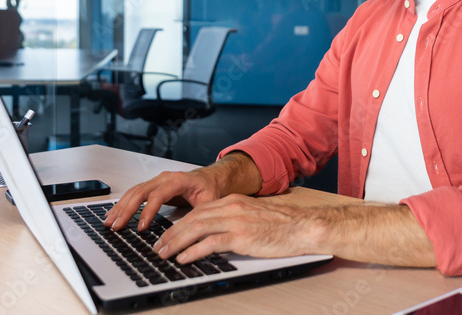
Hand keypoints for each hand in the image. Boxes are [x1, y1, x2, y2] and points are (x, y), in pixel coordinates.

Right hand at [104, 168, 222, 231]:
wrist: (211, 178)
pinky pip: (135, 193)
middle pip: (141, 191)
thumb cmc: (210, 189)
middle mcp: (165, 178)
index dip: (148, 210)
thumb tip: (189, 235)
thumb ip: (198, 216)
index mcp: (179, 180)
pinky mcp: (153, 187)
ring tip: (110, 222)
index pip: (158, 194)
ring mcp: (157, 181)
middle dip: (127, 210)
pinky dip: (124, 204)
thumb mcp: (209, 203)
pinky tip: (115, 213)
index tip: (141, 227)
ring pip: (134, 192)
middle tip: (117, 226)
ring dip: (121, 207)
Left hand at [153, 194, 317, 263]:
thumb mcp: (253, 216)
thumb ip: (234, 220)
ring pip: (197, 228)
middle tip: (158, 246)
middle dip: (171, 233)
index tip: (166, 235)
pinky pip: (212, 242)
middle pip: (193, 218)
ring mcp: (236, 221)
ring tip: (164, 254)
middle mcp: (232, 207)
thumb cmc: (283, 224)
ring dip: (176, 242)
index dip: (179, 224)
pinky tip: (184, 258)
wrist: (304, 226)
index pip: (198, 211)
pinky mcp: (242, 236)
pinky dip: (194, 250)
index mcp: (233, 202)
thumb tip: (215, 234)